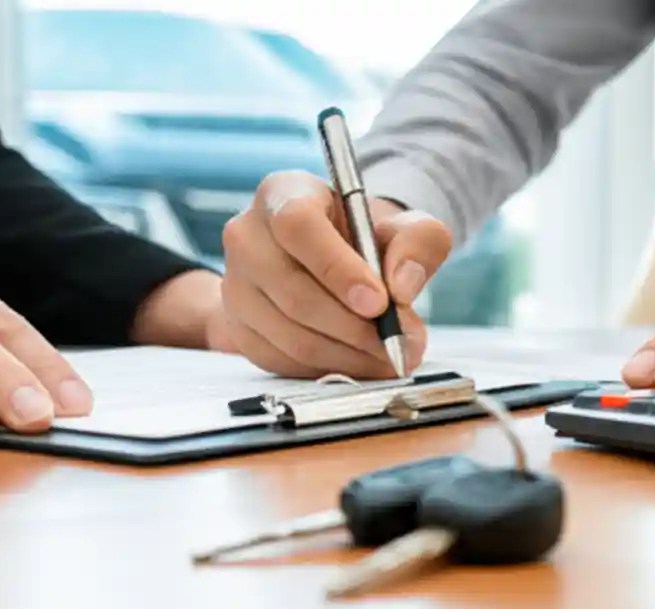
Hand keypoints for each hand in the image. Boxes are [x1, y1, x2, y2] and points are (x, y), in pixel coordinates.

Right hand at [220, 170, 451, 377]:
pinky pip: (283, 360)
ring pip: (290, 335)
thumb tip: (402, 285)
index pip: (297, 226)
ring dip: (348, 355)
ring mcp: (236, 286)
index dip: (338, 269)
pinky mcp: (239, 328)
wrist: (343, 259)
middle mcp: (247, 236)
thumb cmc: (370, 238)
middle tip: (399, 342)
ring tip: (390, 355)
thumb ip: (418, 244)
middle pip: (293, 292)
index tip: (380, 303)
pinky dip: (328, 369)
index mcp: (283, 193)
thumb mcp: (409, 226)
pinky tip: (361, 361)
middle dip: (354, 327)